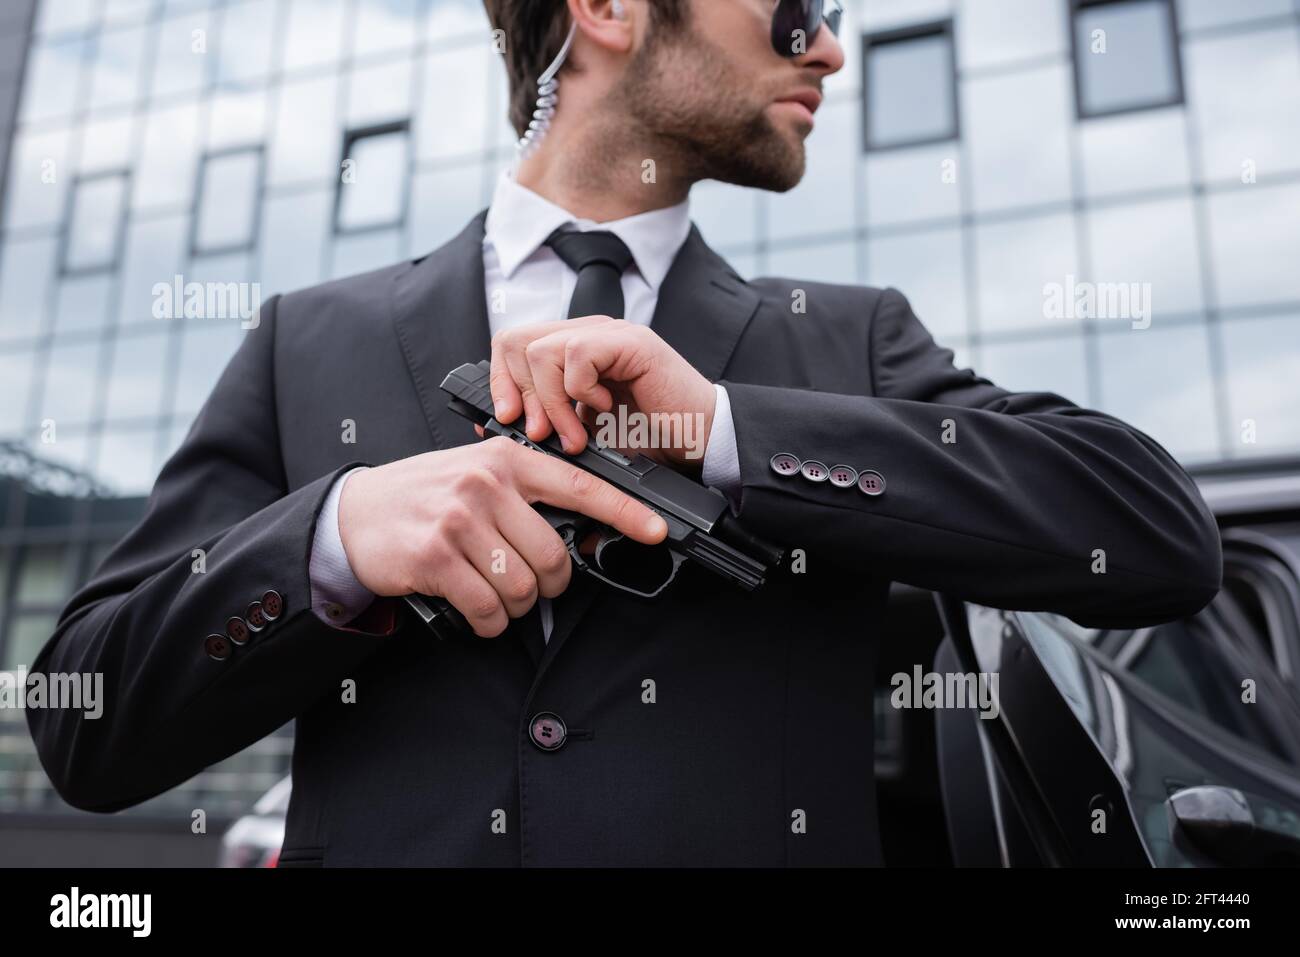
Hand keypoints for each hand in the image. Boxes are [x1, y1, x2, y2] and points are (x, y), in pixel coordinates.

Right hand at [337, 437, 667, 636]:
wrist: (353, 515)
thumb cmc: (422, 498)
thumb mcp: (474, 475)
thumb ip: (523, 494)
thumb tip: (576, 533)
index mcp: (505, 458)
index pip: (580, 485)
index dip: (625, 511)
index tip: (656, 530)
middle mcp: (485, 483)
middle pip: (553, 556)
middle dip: (549, 585)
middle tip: (529, 585)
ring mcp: (460, 519)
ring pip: (523, 586)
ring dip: (515, 607)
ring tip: (493, 595)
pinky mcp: (436, 557)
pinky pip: (488, 608)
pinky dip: (489, 622)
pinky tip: (476, 612)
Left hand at [489, 317, 716, 470]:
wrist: (699, 440)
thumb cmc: (649, 436)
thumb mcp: (582, 431)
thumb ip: (546, 419)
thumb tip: (499, 423)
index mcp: (571, 349)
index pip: (510, 345)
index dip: (500, 383)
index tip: (507, 420)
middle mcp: (586, 334)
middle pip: (515, 342)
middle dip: (521, 396)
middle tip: (541, 433)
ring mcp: (608, 334)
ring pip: (541, 350)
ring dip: (552, 403)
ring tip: (576, 434)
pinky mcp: (629, 341)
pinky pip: (577, 355)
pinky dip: (582, 392)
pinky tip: (605, 408)